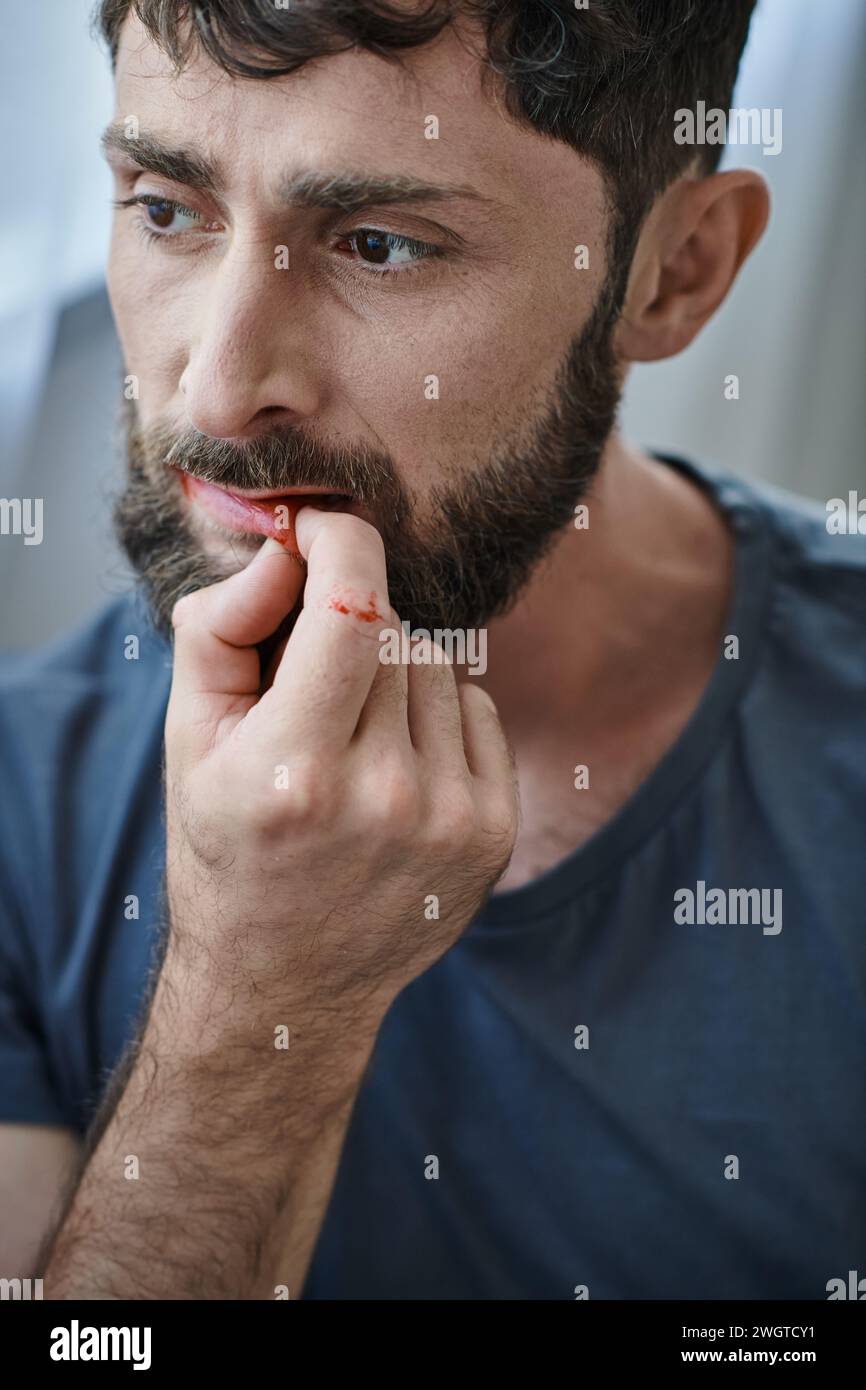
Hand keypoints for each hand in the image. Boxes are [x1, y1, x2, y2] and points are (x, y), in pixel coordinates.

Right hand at [164, 510, 518, 1021]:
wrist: (284, 981)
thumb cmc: (227, 848)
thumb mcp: (189, 740)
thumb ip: (221, 628)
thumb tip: (285, 549)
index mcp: (296, 771)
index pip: (351, 605)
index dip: (340, 543)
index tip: (322, 527)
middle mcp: (385, 798)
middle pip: (393, 632)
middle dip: (350, 630)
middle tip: (310, 685)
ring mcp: (450, 820)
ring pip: (440, 666)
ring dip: (394, 674)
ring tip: (350, 739)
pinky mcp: (493, 833)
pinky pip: (479, 709)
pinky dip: (438, 716)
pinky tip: (396, 767)